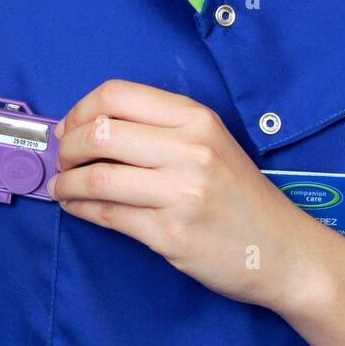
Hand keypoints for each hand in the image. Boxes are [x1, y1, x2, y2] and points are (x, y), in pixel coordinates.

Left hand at [48, 79, 318, 310]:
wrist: (284, 251)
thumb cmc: (241, 195)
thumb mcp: (212, 143)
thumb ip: (160, 129)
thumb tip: (88, 126)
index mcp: (196, 118)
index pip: (118, 94)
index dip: (81, 109)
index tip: (69, 127)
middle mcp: (190, 149)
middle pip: (99, 132)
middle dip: (67, 146)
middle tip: (61, 159)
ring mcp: (181, 192)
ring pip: (96, 176)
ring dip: (66, 182)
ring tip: (60, 186)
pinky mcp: (171, 234)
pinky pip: (108, 214)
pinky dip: (80, 208)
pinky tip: (75, 206)